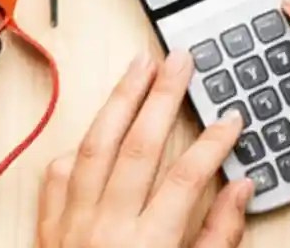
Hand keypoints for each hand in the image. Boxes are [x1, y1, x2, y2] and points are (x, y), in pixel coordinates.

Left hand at [36, 50, 253, 247]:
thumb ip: (218, 238)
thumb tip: (241, 188)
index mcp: (147, 246)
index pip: (187, 178)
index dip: (213, 143)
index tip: (231, 117)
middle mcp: (106, 228)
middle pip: (137, 146)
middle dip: (162, 97)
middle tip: (181, 60)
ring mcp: (72, 225)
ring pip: (94, 145)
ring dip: (118, 100)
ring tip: (138, 65)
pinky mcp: (49, 228)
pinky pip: (59, 174)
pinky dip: (80, 146)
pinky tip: (97, 124)